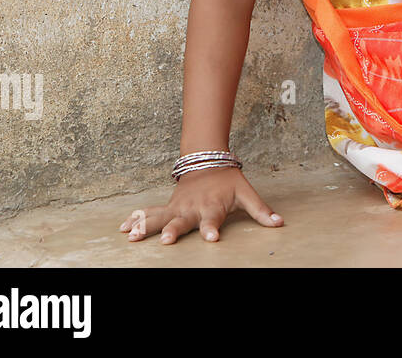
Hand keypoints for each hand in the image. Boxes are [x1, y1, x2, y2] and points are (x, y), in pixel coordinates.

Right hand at [118, 166, 281, 243]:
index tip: (213, 238)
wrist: (207, 162)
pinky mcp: (167, 207)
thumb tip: (280, 223)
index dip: (212, 230)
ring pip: (159, 218)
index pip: (213, 221)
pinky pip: (148, 214)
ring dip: (145, 227)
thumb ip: (261, 210)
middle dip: (173, 231)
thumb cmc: (228, 181)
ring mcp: (177, 208)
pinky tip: (122, 230)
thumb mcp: (247, 193)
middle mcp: (192, 209)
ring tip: (132, 237)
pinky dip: (135, 220)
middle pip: (181, 222)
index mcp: (212, 207)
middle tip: (165, 240)